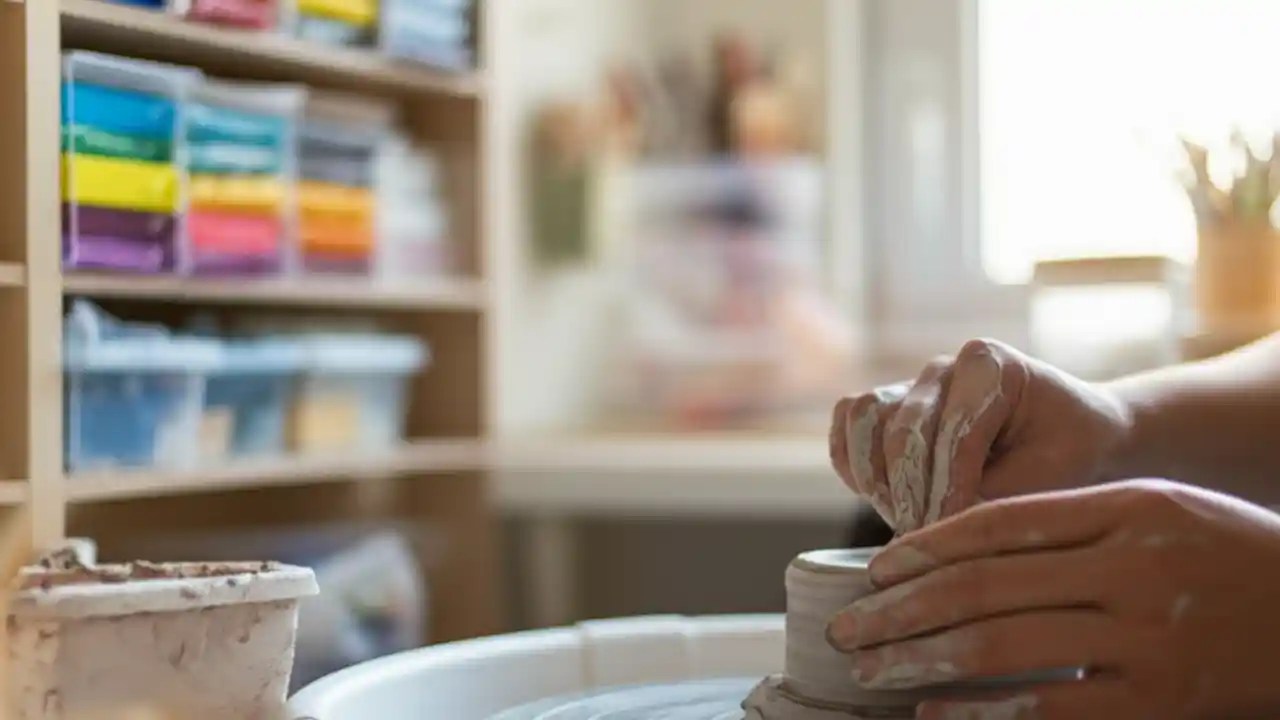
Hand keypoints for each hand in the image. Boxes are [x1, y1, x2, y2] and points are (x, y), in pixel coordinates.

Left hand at [825, 480, 1279, 719]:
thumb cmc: (1230, 557)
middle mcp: (1131, 568)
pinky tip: (932, 712)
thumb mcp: (1160, 512)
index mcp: (1127, 510)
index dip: (925, 549)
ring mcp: (1147, 639)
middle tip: (845, 629)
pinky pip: (1050, 709)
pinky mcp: (1161, 703)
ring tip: (870, 668)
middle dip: (900, 610)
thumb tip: (963, 554)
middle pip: (984, 585)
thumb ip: (1073, 526)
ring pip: (1003, 645)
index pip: (998, 524)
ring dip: (920, 658)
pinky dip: (981, 712)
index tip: (874, 570)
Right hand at [829, 338, 1129, 531]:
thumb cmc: (1069, 459)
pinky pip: (847, 427)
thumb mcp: (1049, 483)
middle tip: (926, 542)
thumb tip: (935, 536)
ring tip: (905, 524)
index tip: (953, 538)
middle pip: (902, 428)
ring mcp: (910, 384)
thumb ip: (991, 502)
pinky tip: (882, 501)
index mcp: (991, 365)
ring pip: (864, 418)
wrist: (1074, 438)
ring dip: (878, 479)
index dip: (950, 492)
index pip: (955, 432)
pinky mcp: (885, 407)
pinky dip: (854, 465)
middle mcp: (943, 367)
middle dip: (911, 493)